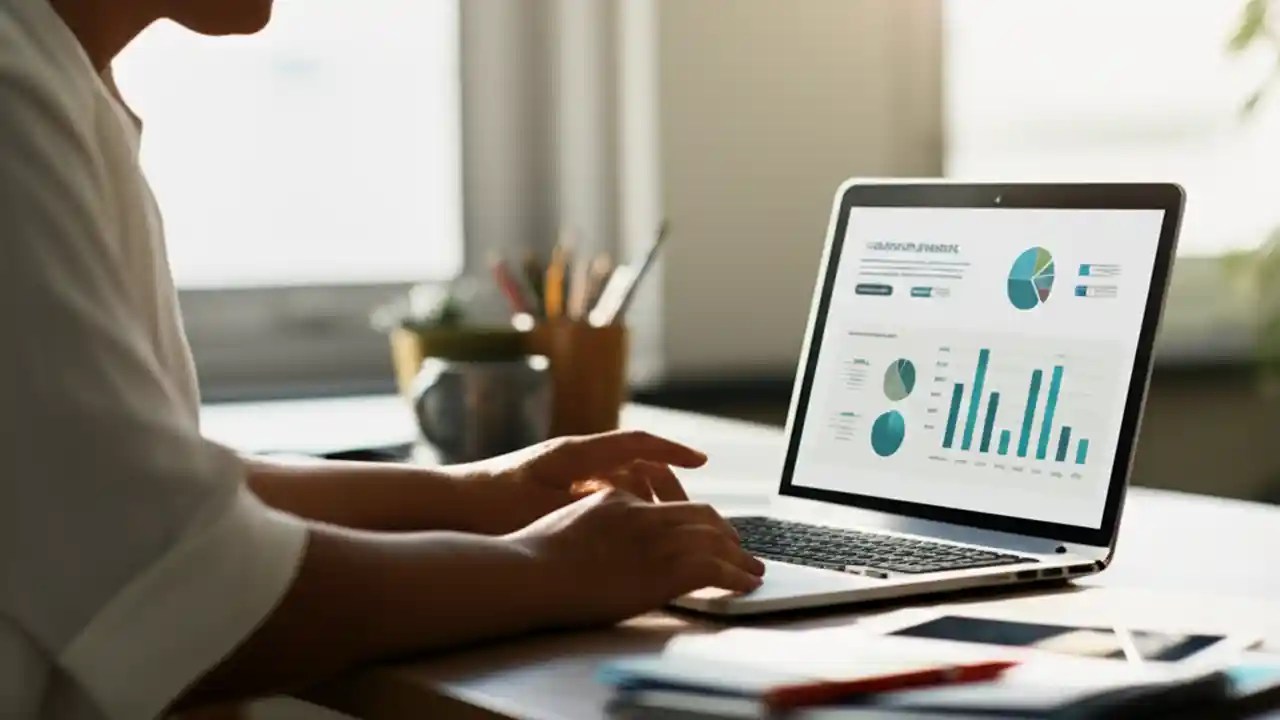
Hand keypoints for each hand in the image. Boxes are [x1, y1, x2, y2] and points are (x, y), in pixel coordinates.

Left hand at [456, 430, 707, 534]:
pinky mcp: (557, 487)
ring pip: (621, 478)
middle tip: (688, 512)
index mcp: (575, 453)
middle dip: (667, 483)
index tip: (703, 461)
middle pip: (635, 462)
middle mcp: (574, 456)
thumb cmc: (490, 506)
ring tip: (664, 525)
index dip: (673, 451)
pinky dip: (623, 504)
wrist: (447, 504)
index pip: (636, 442)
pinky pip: (603, 491)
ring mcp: (566, 471)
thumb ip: (588, 505)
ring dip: (646, 497)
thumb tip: (631, 507)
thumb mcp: (543, 506)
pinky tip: (630, 530)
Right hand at [509, 488, 764, 625]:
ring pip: (715, 539)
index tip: (702, 529)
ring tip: (752, 570)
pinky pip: (714, 569)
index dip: (691, 517)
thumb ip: (592, 525)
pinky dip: (736, 576)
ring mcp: (655, 539)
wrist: (530, 572)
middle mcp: (642, 514)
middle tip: (738, 548)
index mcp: (618, 500)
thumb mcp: (565, 526)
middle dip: (724, 532)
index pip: (668, 502)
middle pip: (701, 514)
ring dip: (739, 557)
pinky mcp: (664, 569)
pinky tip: (745, 585)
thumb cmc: (532, 560)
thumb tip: (600, 541)